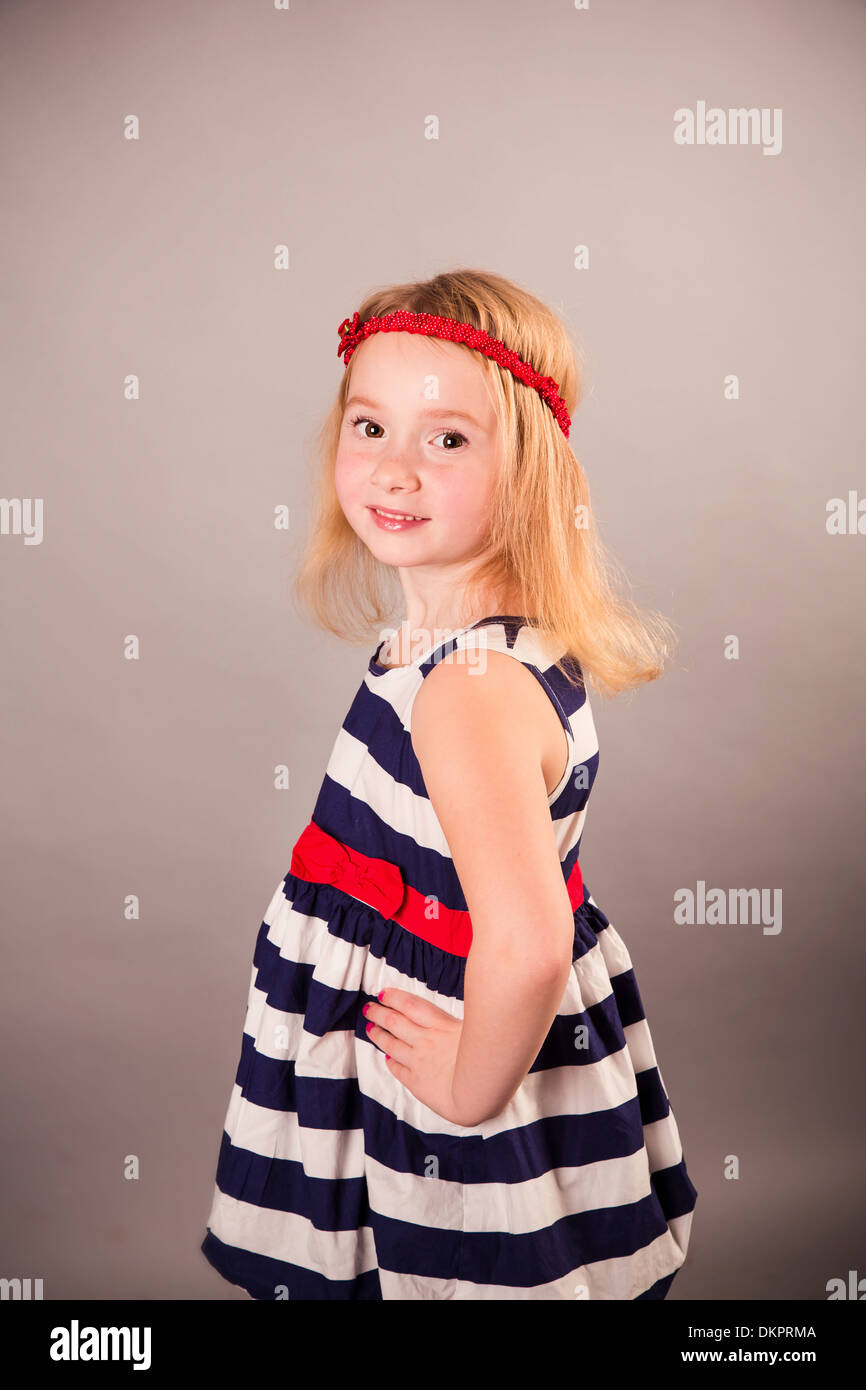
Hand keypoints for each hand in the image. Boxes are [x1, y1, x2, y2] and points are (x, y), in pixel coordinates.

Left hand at [363, 988, 467, 1125]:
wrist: (479, 1093)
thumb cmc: (487, 1058)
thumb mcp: (476, 1029)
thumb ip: (462, 1021)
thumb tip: (463, 1011)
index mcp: (441, 1025)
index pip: (411, 1005)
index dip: (394, 998)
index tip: (382, 993)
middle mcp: (426, 1041)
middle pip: (395, 1022)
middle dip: (379, 1013)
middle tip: (368, 1008)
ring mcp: (419, 1062)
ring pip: (391, 1044)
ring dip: (379, 1035)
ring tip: (370, 1028)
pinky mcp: (416, 1082)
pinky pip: (398, 1069)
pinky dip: (391, 1062)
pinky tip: (388, 1059)